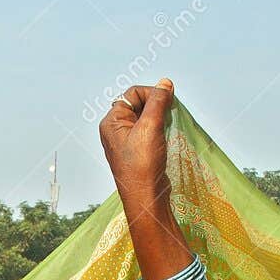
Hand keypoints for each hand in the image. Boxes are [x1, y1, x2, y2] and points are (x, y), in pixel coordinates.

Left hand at [99, 79, 175, 218]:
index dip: (151, 93)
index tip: (167, 102)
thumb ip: (157, 102)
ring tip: (167, 126)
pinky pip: (148, 132)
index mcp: (111, 122)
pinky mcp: (137, 152)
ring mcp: (126, 142)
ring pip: (145, 118)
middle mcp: (115, 130)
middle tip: (168, 114)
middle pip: (138, 104)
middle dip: (156, 105)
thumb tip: (164, 83)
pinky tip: (166, 136)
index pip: (132, 94)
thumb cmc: (143, 164)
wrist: (146, 197)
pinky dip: (159, 129)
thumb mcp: (150, 127)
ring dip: (159, 118)